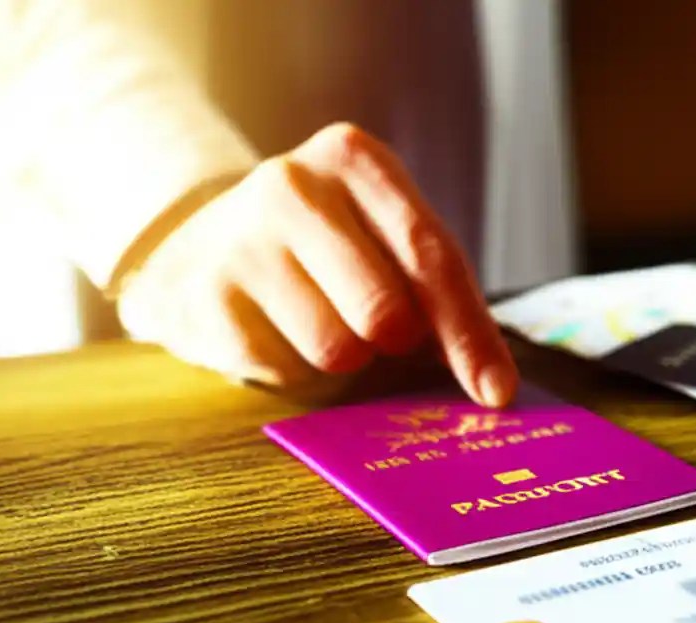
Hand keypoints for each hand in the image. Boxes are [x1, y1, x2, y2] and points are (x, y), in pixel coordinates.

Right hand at [116, 122, 517, 405]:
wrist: (198, 248)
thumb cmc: (324, 252)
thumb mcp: (385, 242)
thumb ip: (441, 297)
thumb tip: (495, 385)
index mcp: (355, 158)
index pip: (432, 256)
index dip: (469, 333)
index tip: (496, 392)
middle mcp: (293, 184)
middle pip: (386, 311)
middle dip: (395, 342)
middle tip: (379, 329)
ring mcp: (240, 239)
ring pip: (336, 350)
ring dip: (344, 360)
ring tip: (318, 322)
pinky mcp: (202, 298)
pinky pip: (285, 373)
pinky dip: (296, 373)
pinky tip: (275, 332)